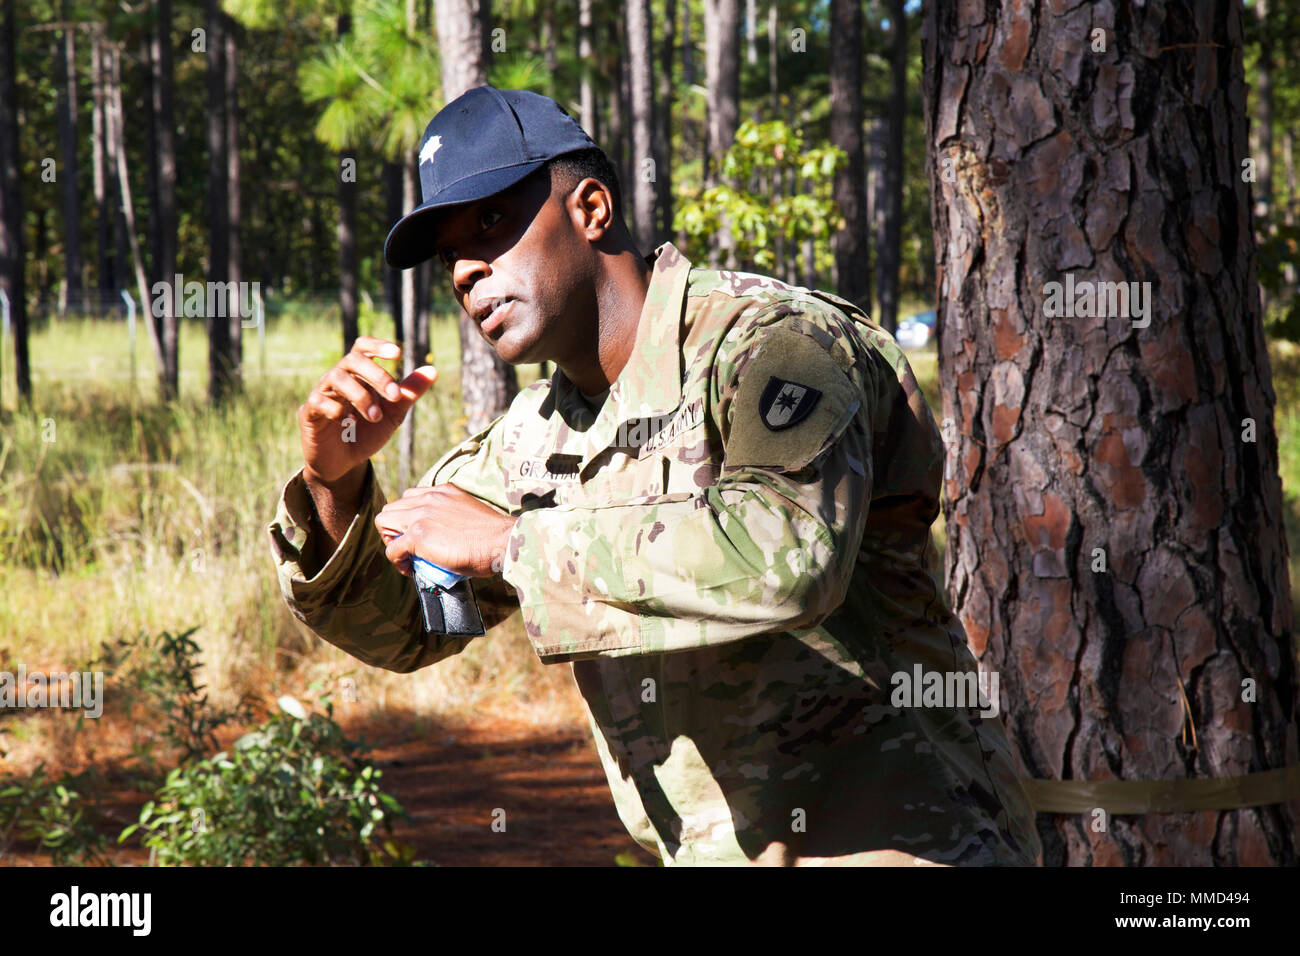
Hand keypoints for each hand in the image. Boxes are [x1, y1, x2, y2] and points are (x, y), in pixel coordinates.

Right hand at [299, 336, 436, 485]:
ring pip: (336, 378)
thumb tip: (433, 370)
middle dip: (377, 375)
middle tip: (395, 396)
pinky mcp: (309, 414)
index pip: (362, 348)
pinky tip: (345, 420)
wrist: (344, 464)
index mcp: (357, 374)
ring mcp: (321, 394)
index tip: (397, 353)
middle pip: (352, 360)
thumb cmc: (366, 432)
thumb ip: (409, 393)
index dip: (377, 345)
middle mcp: (338, 378)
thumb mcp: (392, 414)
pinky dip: (333, 407)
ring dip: (361, 395)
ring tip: (376, 416)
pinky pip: (317, 401)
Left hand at [375, 484, 516, 578]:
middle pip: (391, 508)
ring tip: (407, 556)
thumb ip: (451, 516)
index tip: (417, 535)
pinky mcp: (419, 536)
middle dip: (393, 528)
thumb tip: (444, 536)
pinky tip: (410, 569)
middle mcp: (429, 497)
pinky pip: (392, 549)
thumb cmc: (494, 536)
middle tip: (408, 548)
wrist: (503, 542)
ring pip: (383, 522)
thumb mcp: (468, 513)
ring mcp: (421, 515)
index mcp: (442, 491)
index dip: (407, 518)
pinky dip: (397, 561)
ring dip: (391, 540)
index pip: (409, 497)